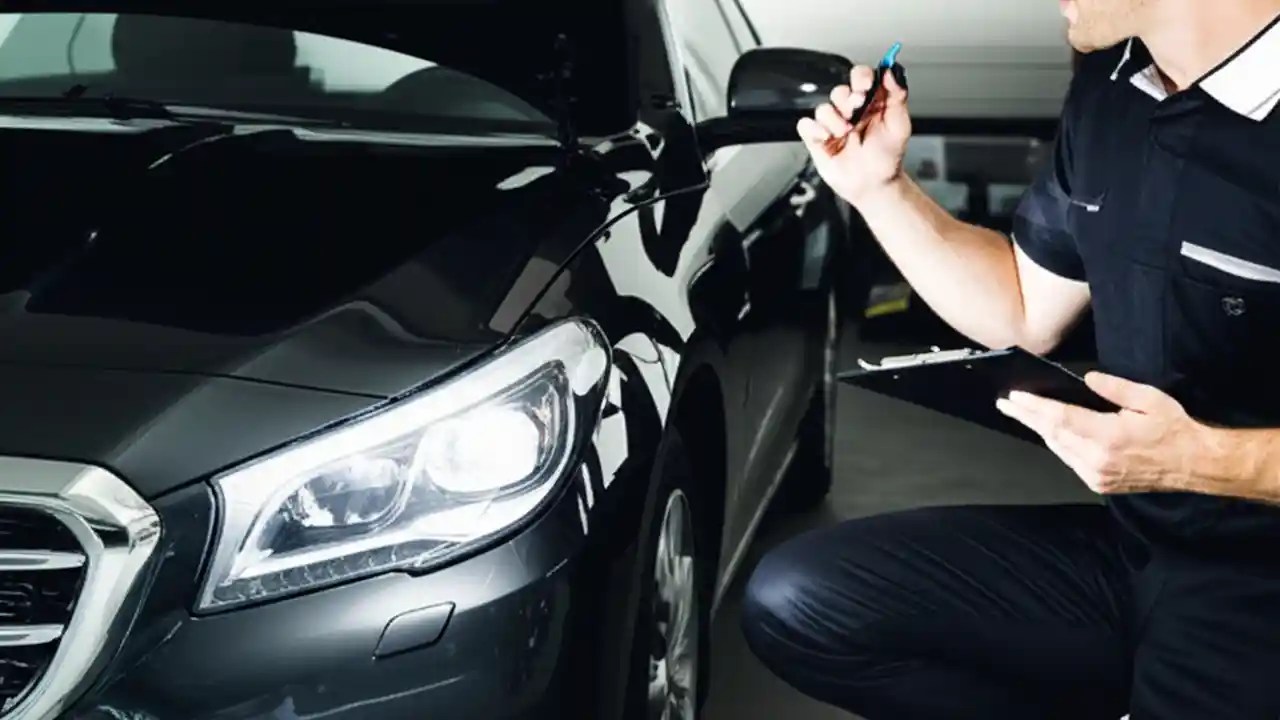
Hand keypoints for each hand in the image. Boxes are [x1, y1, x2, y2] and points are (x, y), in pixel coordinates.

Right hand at [796, 64, 911, 206]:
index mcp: (869, 103)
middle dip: (848, 100)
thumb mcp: (900, 123)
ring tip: (846, 133)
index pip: (860, 76)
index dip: (861, 76)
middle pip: (839, 91)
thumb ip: (898, 94)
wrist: (875, 184)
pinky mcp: (818, 140)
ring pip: (823, 108)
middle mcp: (849, 111)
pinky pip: (805, 125)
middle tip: (856, 111)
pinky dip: (814, 129)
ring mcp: (832, 125)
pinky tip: (828, 137)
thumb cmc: (888, 156)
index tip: (866, 85)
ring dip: (834, 120)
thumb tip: (891, 71)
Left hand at [995, 371, 1207, 494]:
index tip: (1015, 397)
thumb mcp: (1151, 400)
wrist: (1194, 465)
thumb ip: (1116, 388)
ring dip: (1039, 430)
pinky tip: (1049, 432)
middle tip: (1005, 402)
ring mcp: (1097, 475)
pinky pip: (1069, 460)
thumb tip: (1088, 379)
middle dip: (1027, 416)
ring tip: (1022, 413)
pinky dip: (1057, 444)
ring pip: (1058, 448)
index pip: (1061, 419)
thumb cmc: (1174, 429)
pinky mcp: (1099, 483)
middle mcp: (1098, 459)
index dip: (1035, 407)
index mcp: (1110, 436)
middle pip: (1052, 434)